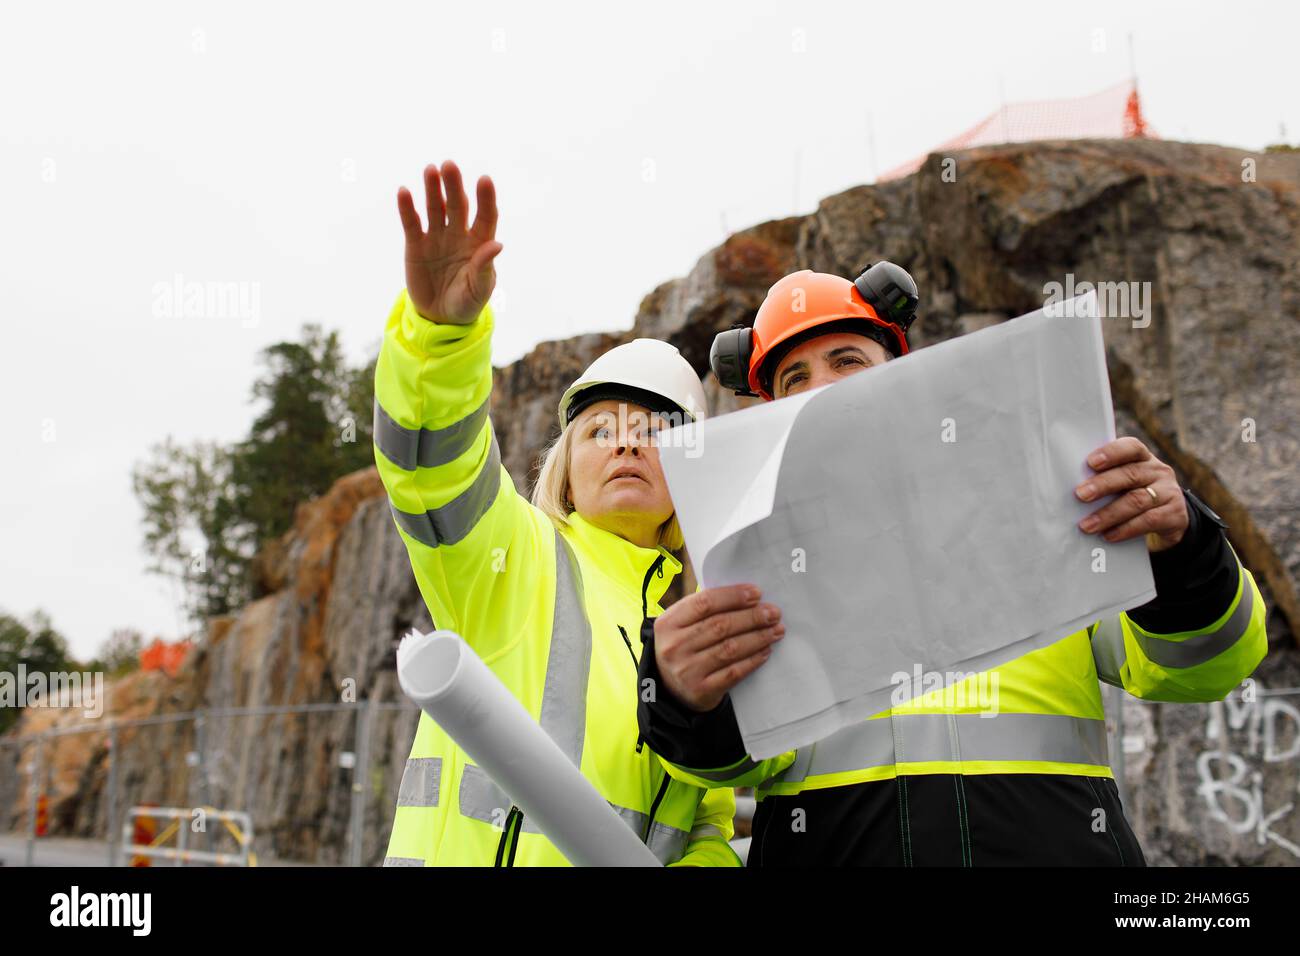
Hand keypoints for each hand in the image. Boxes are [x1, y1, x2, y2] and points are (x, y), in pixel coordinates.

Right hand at [397, 160, 501, 323]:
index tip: (485, 180)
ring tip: (430, 170)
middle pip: (458, 205)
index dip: (485, 198)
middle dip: (454, 186)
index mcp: (480, 243)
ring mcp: (437, 236)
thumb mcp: (479, 289)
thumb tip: (497, 244)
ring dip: (433, 189)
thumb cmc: (467, 302)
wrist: (440, 317)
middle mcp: (459, 234)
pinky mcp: (416, 244)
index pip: (486, 215)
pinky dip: (407, 208)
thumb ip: (485, 267)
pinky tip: (404, 192)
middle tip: (449, 165)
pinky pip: (411, 222)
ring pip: (435, 208)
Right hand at [653, 585, 783, 711]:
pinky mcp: (702, 690)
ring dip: (758, 637)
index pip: (704, 602)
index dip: (733, 596)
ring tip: (776, 630)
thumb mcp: (681, 625)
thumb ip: (706, 609)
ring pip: (730, 648)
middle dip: (752, 617)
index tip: (757, 593)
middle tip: (773, 613)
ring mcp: (687, 670)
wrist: (670, 689)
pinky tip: (765, 650)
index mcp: (668, 623)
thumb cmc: (684, 646)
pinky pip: (734, 672)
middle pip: (721, 625)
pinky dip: (753, 660)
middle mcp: (674, 646)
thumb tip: (749, 598)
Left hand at [1074, 437, 1187, 552]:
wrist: (1168, 519)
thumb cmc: (1132, 495)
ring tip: (1087, 525)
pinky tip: (1108, 535)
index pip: (1131, 447)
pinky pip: (1149, 521)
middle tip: (1080, 495)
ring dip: (1109, 514)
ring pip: (1137, 500)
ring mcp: (1170, 492)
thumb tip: (1069, 489)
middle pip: (1130, 474)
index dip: (1112, 453)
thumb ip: (1104, 480)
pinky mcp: (1176, 515)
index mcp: (1142, 458)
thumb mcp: (1122, 484)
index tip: (1091, 462)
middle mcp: (1158, 471)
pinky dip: (1126, 529)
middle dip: (1103, 485)